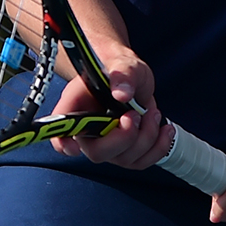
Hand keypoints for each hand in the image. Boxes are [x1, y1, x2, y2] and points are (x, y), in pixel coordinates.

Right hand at [48, 46, 172, 169]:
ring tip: (152, 112)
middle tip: (135, 115)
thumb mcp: (122, 64)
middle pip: (97, 153)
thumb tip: (122, 93)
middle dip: (123, 137)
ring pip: (124, 159)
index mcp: (76, 108)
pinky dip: (158, 147)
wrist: (131, 77)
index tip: (75, 147)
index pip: (60, 132)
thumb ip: (121, 74)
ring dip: (146, 136)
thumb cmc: (118, 68)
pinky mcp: (126, 151)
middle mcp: (88, 132)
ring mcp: (108, 145)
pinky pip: (141, 162)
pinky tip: (165, 130)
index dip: (64, 144)